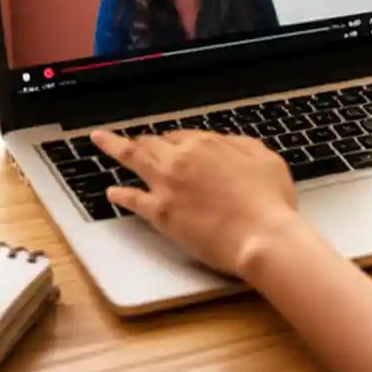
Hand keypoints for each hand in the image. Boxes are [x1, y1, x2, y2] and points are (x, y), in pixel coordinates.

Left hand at [89, 129, 307, 276]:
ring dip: (114, 147)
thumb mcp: (265, 159)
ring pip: (134, 159)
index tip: (173, 145)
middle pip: (154, 143)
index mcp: (207, 143)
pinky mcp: (160, 213)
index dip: (176, 140)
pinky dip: (120, 194)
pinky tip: (112, 193)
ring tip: (101, 141)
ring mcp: (167, 185)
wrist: (261, 235)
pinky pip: (132, 199)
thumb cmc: (270, 201)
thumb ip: (241, 146)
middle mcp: (181, 159)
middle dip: (144, 140)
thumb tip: (226, 142)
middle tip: (134, 140)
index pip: (182, 135)